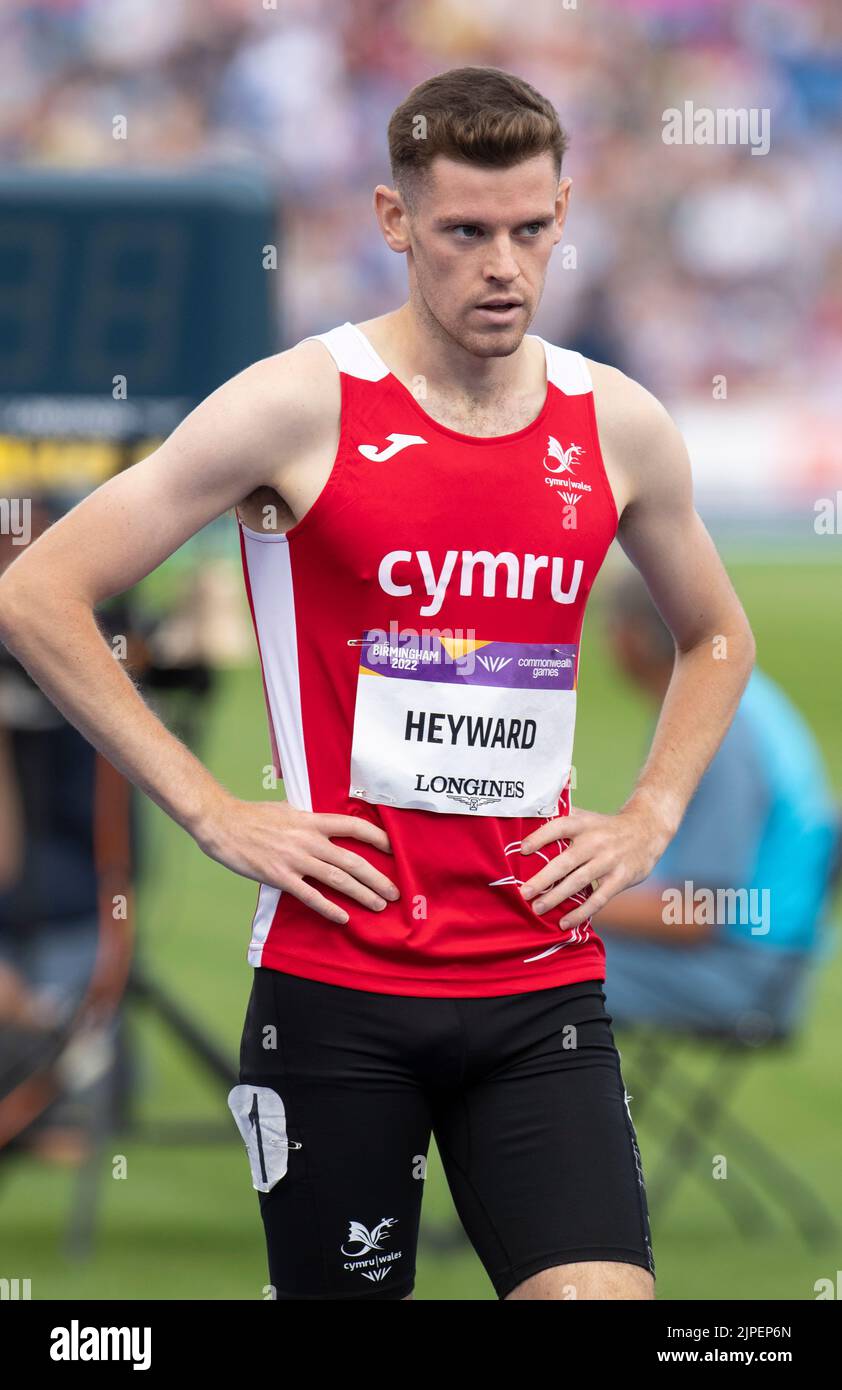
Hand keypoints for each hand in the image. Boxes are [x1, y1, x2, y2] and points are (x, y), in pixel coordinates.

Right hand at [195, 796, 399, 924]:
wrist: (223, 823)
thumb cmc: (254, 816)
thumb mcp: (287, 809)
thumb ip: (308, 819)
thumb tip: (325, 823)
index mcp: (312, 820)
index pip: (354, 826)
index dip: (377, 837)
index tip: (393, 849)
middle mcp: (308, 839)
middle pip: (352, 859)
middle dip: (377, 877)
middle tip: (395, 892)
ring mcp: (295, 859)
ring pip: (337, 878)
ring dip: (361, 894)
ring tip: (378, 905)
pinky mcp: (279, 876)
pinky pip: (310, 896)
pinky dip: (329, 908)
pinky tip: (343, 917)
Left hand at [518, 800, 674, 930]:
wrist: (647, 830)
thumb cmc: (605, 827)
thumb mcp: (587, 816)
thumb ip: (562, 818)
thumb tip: (527, 820)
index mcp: (583, 824)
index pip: (559, 827)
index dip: (540, 837)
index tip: (522, 850)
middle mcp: (595, 842)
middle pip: (566, 861)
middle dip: (543, 878)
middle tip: (523, 893)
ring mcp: (609, 861)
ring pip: (579, 882)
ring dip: (557, 897)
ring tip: (537, 909)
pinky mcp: (621, 879)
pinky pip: (598, 899)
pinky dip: (581, 912)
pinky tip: (564, 923)